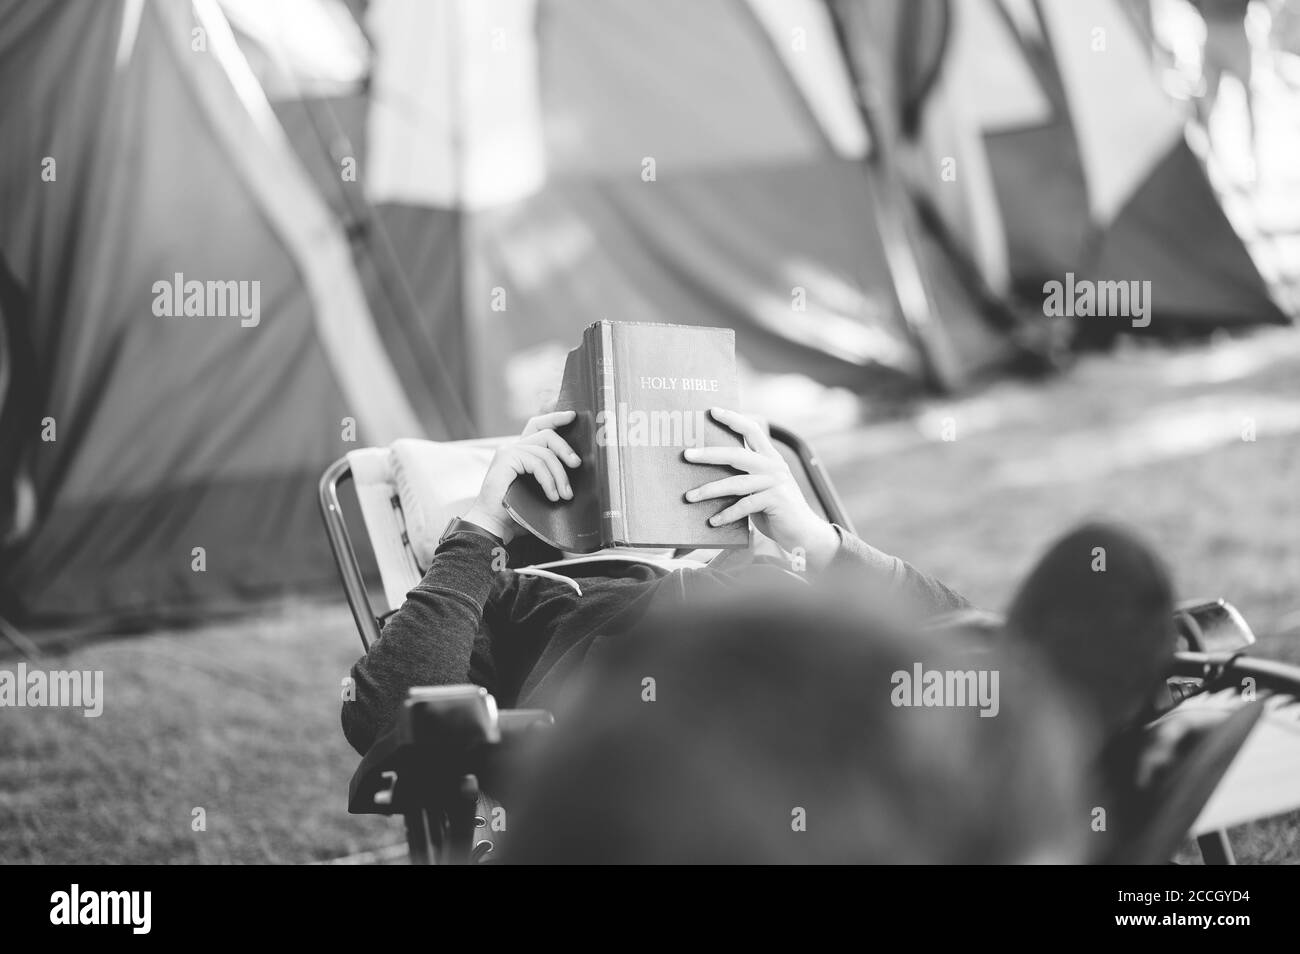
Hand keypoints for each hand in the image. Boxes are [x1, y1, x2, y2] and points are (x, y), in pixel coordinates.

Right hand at [465, 410, 580, 542]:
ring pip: (545, 452)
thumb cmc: (516, 512)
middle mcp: (512, 447)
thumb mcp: (539, 489)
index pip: (538, 426)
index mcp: (520, 452)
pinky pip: (537, 463)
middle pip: (546, 433)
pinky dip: (548, 480)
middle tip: (577, 464)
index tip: (572, 417)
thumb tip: (575, 468)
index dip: (555, 419)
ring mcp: (508, 451)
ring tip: (565, 495)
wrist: (493, 525)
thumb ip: (550, 475)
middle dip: (565, 448)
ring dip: (560, 475)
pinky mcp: (506, 458)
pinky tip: (552, 495)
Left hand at [684, 408, 840, 570]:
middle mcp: (774, 466)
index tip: (712, 411)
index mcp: (770, 457)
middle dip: (709, 454)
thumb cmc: (775, 509)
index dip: (733, 419)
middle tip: (686, 455)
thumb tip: (709, 470)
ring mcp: (775, 483)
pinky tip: (713, 521)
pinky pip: (744, 506)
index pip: (752, 430)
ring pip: (736, 483)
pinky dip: (727, 514)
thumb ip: (745, 475)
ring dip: (709, 490)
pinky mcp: (775, 501)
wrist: (804, 532)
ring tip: (689, 496)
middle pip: (736, 455)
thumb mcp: (762, 486)